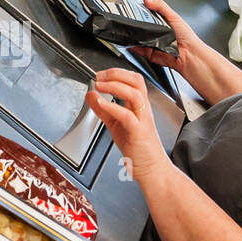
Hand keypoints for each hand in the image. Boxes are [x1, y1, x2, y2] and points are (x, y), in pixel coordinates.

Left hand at [86, 68, 168, 183]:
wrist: (150, 168)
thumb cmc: (137, 148)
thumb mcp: (116, 124)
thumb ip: (103, 109)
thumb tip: (91, 95)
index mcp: (138, 105)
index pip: (132, 79)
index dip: (116, 72)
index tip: (100, 74)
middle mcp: (142, 109)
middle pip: (136, 81)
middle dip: (116, 74)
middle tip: (99, 76)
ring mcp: (142, 119)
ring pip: (134, 93)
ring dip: (114, 86)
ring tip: (99, 85)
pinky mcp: (138, 132)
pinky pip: (127, 115)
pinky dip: (112, 106)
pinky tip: (101, 104)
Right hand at [133, 0, 203, 83]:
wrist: (189, 54)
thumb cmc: (187, 37)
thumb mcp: (173, 16)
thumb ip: (161, 7)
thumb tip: (147, 0)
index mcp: (162, 23)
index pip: (147, 16)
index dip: (140, 12)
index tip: (133, 8)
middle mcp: (157, 33)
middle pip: (141, 27)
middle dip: (136, 24)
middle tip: (132, 20)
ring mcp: (152, 44)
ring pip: (139, 39)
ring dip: (135, 36)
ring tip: (133, 31)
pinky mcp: (150, 53)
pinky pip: (139, 50)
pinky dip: (135, 47)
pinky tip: (133, 43)